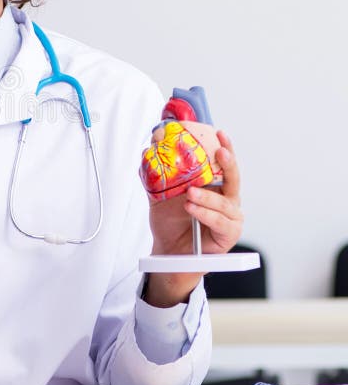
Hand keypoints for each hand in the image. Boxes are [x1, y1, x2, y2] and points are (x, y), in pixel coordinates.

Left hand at [146, 131, 243, 305]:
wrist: (167, 251)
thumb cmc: (169, 222)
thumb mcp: (160, 193)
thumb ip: (158, 171)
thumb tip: (150, 146)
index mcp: (214, 186)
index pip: (222, 164)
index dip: (224, 148)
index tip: (219, 133)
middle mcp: (226, 199)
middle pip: (234, 178)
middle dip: (229, 163)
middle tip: (219, 152)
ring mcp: (230, 217)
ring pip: (225, 202)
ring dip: (207, 196)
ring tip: (190, 193)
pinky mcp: (229, 235)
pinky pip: (220, 222)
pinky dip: (205, 214)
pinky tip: (192, 209)